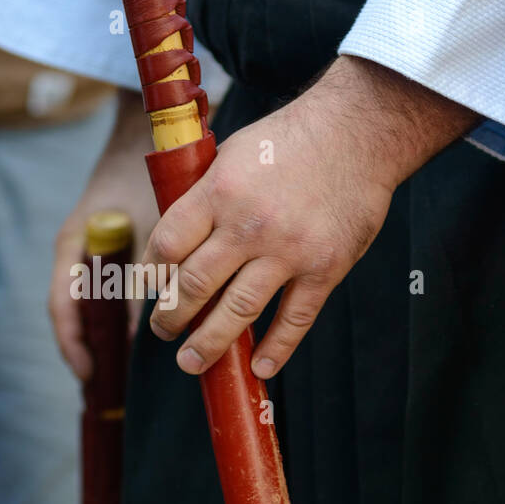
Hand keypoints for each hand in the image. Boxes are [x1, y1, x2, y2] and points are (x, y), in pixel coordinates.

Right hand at [50, 92, 160, 380]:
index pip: (64, 307)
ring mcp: (95, 249)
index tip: (90, 373)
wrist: (151, 136)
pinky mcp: (116, 248)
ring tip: (123, 366)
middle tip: (106, 381)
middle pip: (77, 311)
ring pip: (97, 304)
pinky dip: (125, 312)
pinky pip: (115, 290)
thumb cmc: (148, 178)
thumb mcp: (152, 231)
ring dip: (109, 333)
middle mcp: (80, 250)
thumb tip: (148, 327)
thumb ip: (148, 275)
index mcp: (75, 245)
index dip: (75, 344)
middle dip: (90, 346)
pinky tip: (147, 330)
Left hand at [146, 56, 475, 377]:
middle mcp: (248, 226)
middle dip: (171, 316)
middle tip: (162, 331)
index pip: (168, 246)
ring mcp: (289, 252)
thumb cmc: (292, 139)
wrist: (357, 135)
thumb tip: (179, 236)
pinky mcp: (325, 269)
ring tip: (192, 361)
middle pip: (195, 286)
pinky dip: (277, 348)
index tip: (147, 289)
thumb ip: (206, 194)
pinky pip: (296, 319)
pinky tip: (260, 368)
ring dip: (210, 343)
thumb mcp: (232, 152)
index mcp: (219, 192)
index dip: (151, 274)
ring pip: (238, 311)